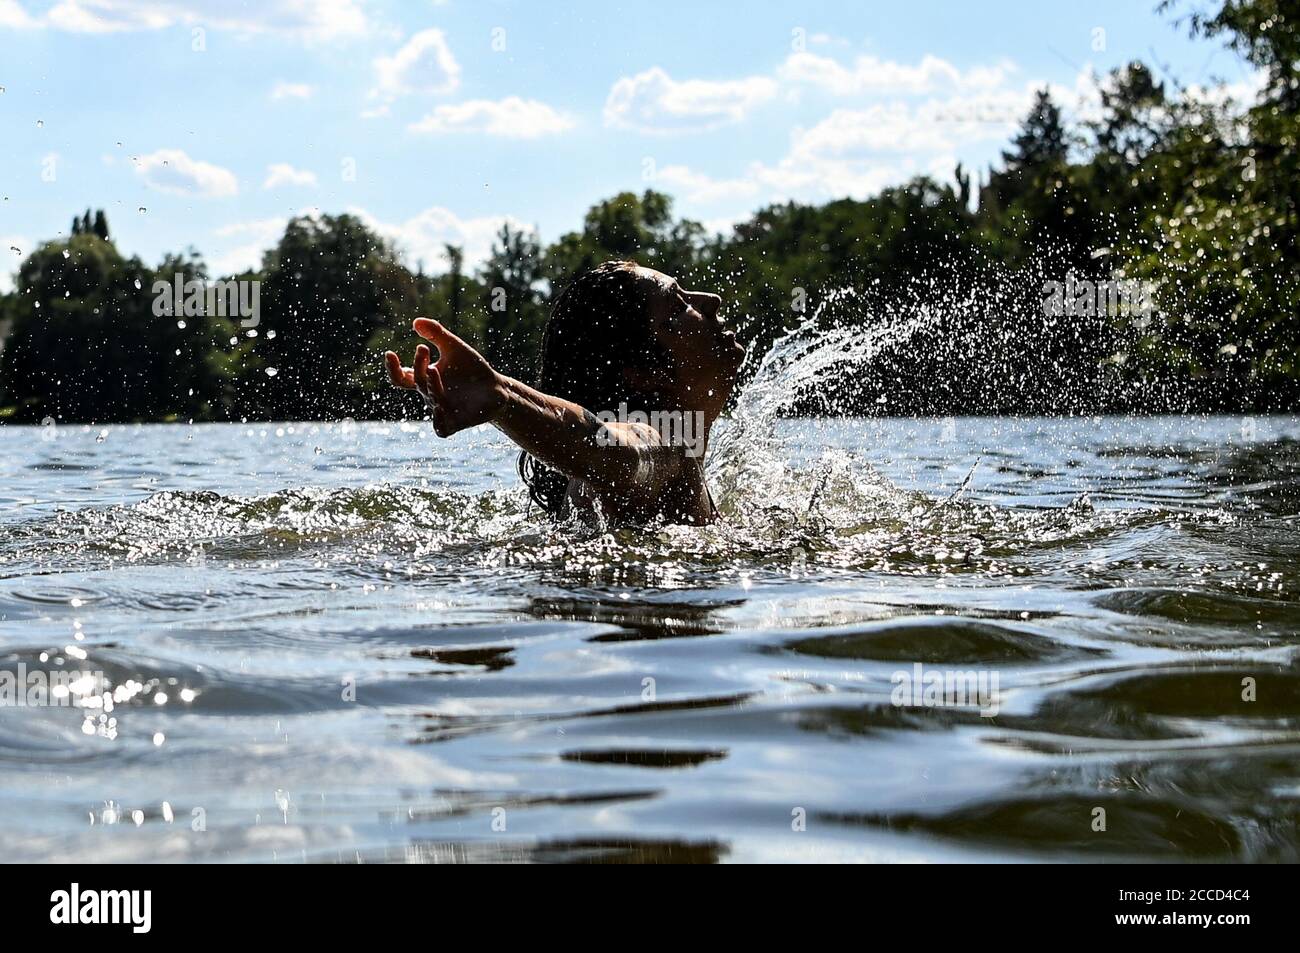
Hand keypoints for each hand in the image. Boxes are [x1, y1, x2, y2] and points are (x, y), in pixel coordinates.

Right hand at [384, 319, 506, 436]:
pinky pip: (442, 428)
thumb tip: (416, 322)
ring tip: (434, 370)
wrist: (496, 389)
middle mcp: (430, 395)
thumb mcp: (454, 348)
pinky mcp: (456, 422)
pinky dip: (439, 422)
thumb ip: (436, 334)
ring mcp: (442, 410)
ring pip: (430, 401)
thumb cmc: (471, 370)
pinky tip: (440, 409)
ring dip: (430, 386)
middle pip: (417, 383)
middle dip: (418, 366)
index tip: (389, 353)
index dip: (392, 368)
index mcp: (425, 379)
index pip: (401, 377)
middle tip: (423, 349)